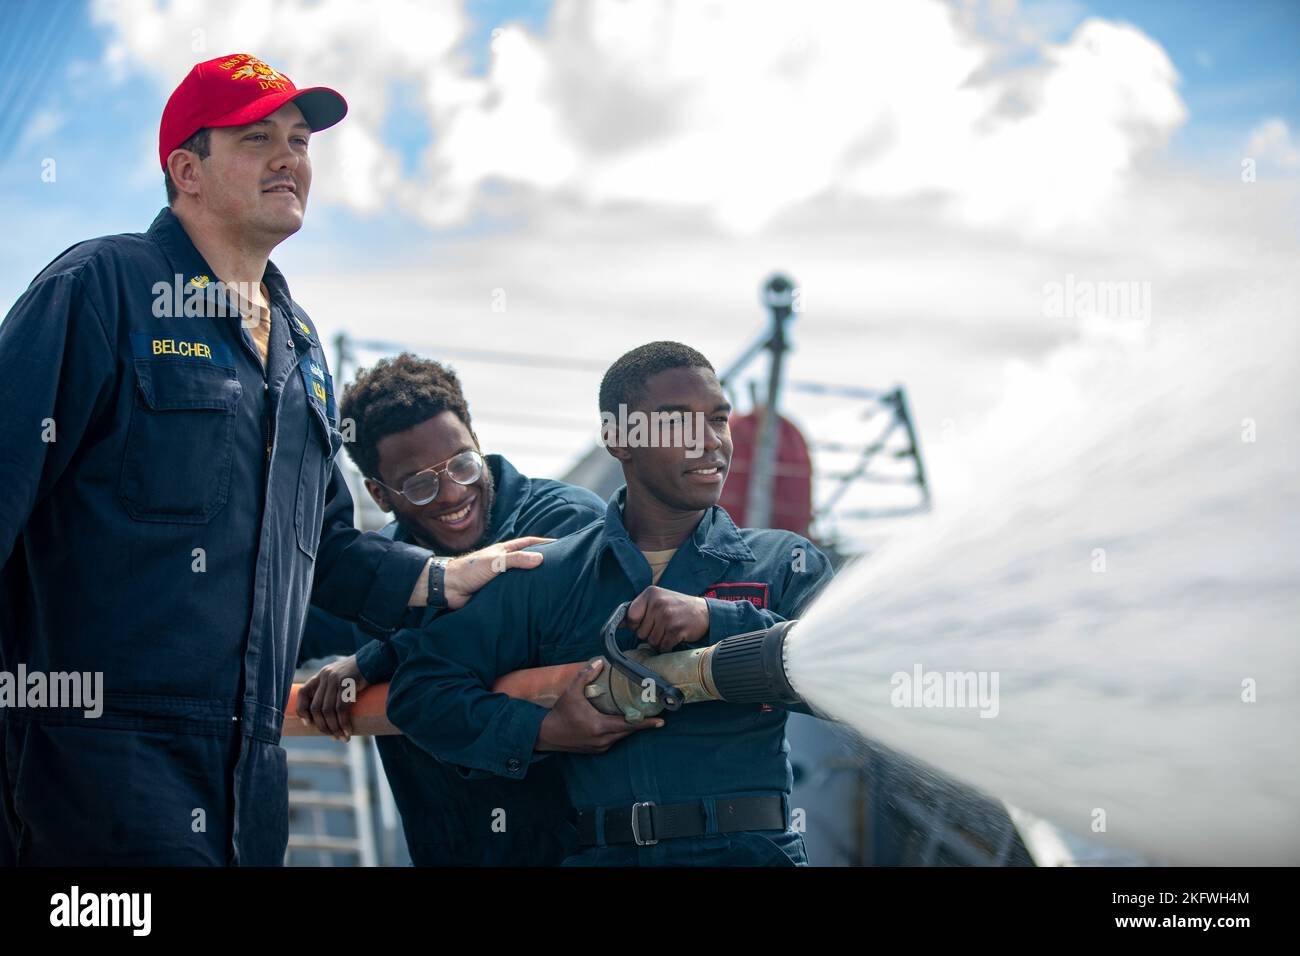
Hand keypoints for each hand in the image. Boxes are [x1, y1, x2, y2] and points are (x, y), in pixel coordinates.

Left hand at [297, 655, 369, 741]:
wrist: (374, 660)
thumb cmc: (357, 674)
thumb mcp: (339, 678)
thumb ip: (331, 691)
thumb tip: (327, 718)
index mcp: (320, 676)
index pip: (302, 693)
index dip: (302, 710)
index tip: (308, 724)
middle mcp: (325, 677)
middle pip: (316, 707)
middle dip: (323, 726)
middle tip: (333, 736)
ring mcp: (336, 680)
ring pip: (328, 710)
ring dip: (334, 728)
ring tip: (342, 738)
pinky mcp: (347, 684)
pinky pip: (341, 708)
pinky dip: (343, 723)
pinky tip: (348, 731)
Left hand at [443, 536, 552, 608]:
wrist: (448, 588)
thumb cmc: (469, 570)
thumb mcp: (495, 562)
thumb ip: (516, 560)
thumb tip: (541, 558)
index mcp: (505, 551)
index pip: (529, 543)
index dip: (545, 543)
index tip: (562, 544)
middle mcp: (505, 563)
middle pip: (528, 560)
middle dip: (543, 562)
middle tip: (562, 567)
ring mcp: (502, 578)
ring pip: (523, 578)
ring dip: (535, 580)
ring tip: (554, 585)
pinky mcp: (498, 592)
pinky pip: (515, 592)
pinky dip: (525, 595)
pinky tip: (536, 600)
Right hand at [536, 659, 663, 753]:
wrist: (545, 734)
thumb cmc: (560, 712)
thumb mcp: (572, 692)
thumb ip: (586, 676)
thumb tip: (599, 662)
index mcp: (600, 726)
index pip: (629, 724)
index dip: (646, 723)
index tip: (661, 722)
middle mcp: (603, 739)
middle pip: (628, 732)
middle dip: (641, 724)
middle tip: (655, 717)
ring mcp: (599, 747)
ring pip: (621, 737)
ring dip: (628, 728)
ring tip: (638, 718)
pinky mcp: (595, 750)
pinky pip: (612, 741)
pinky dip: (618, 733)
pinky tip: (619, 724)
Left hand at [624, 586, 709, 651]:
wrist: (704, 612)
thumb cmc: (678, 607)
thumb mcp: (659, 600)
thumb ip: (640, 609)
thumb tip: (619, 624)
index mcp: (651, 593)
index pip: (631, 616)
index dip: (636, 624)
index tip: (646, 623)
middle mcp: (657, 603)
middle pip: (640, 632)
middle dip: (650, 633)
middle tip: (663, 625)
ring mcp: (667, 616)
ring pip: (651, 641)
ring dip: (660, 640)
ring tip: (670, 629)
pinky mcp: (676, 629)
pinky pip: (663, 646)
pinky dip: (668, 645)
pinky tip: (675, 636)